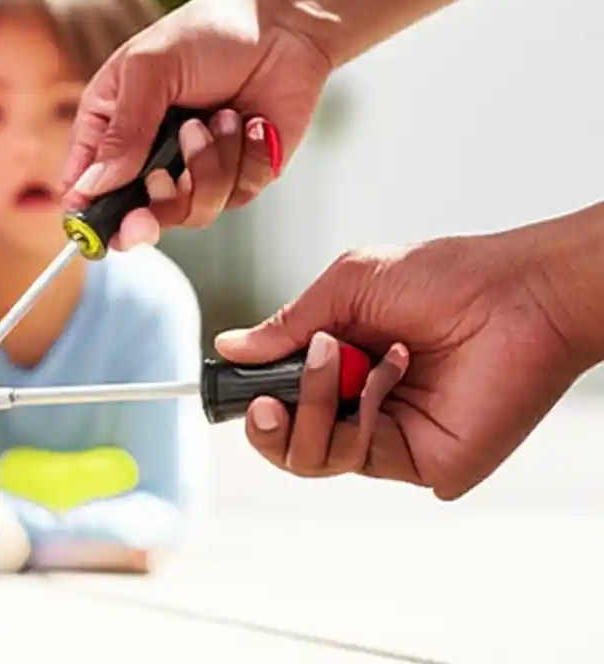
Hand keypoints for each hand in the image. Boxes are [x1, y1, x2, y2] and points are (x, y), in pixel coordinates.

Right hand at [60, 0, 330, 247]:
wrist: (284, 25)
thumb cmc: (208, 32)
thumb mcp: (150, 71)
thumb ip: (122, 133)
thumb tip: (91, 187)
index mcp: (111, 128)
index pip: (86, 187)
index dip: (87, 215)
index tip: (95, 229)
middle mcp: (148, 158)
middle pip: (136, 217)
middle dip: (151, 207)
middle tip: (162, 181)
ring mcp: (194, 171)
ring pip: (191, 211)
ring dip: (208, 164)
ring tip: (220, 117)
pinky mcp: (238, 177)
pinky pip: (234, 197)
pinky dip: (244, 159)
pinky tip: (249, 122)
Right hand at [213, 231, 597, 500]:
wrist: (514, 295)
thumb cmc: (444, 278)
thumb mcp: (346, 288)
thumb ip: (287, 325)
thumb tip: (229, 347)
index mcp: (340, 369)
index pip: (277, 403)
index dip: (250, 401)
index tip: (229, 386)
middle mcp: (359, 408)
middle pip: (283, 443)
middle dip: (266, 419)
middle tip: (267, 396)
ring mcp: (387, 438)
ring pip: (309, 458)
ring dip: (309, 406)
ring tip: (337, 360)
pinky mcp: (420, 464)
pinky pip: (355, 456)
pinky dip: (357, 413)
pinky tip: (386, 374)